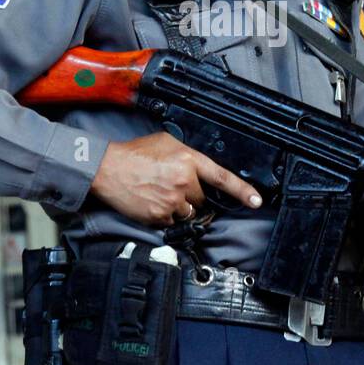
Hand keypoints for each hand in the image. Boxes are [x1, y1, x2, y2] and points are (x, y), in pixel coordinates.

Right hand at [88, 131, 262, 225]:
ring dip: (179, 206)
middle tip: (172, 185)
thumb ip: (187, 155)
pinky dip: (164, 214)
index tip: (256, 200)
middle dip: (191, 194)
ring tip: (159, 192)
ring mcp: (172, 201)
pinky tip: (151, 200)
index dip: (242, 191)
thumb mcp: (166, 143)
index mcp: (188, 160)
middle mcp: (184, 181)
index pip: (222, 178)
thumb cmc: (134, 154)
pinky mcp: (159, 216)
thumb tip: (199, 167)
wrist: (107, 168)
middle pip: (202, 198)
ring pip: (188, 212)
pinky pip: (172, 221)